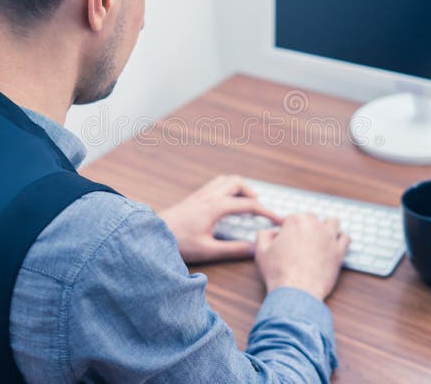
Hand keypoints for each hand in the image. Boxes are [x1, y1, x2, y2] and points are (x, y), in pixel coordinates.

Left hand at [160, 175, 282, 263]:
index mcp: (216, 207)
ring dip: (239, 188)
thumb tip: (254, 249)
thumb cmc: (179, 243)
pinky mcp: (193, 197)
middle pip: (238, 183)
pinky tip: (226, 203)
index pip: (249, 205)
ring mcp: (200, 194)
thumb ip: (234, 249)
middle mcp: (209, 196)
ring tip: (245, 203)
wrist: (152, 236)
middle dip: (252, 194)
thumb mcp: (209, 251)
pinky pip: (215, 184)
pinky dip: (227, 188)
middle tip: (259, 209)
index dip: (267, 212)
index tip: (278, 220)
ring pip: (226, 180)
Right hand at [255, 214, 349, 300]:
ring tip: (319, 238)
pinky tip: (332, 246)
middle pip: (311, 218)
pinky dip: (340, 239)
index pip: (291, 218)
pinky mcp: (339, 251)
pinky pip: (345, 238)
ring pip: (332, 222)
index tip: (284, 238)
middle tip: (299, 242)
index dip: (287, 228)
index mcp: (296, 221)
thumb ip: (264, 235)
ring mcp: (329, 237)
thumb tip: (271, 232)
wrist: (296, 291)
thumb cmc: (278, 272)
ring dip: (326, 227)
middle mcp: (315, 225)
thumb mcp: (261, 251)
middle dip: (305, 227)